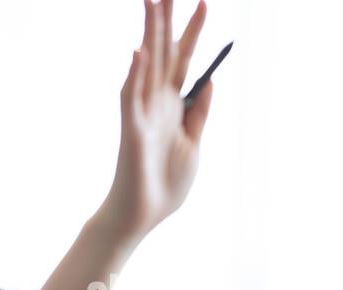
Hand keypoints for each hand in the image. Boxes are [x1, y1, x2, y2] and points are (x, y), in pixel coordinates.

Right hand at [97, 0, 212, 243]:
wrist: (143, 215)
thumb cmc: (166, 183)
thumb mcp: (194, 143)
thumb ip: (199, 112)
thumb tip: (210, 80)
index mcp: (173, 104)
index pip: (184, 59)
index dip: (193, 31)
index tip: (204, 2)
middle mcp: (156, 100)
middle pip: (163, 51)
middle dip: (168, 18)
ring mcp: (142, 111)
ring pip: (147, 63)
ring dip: (150, 32)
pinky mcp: (132, 128)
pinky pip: (131, 96)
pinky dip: (135, 73)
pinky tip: (140, 51)